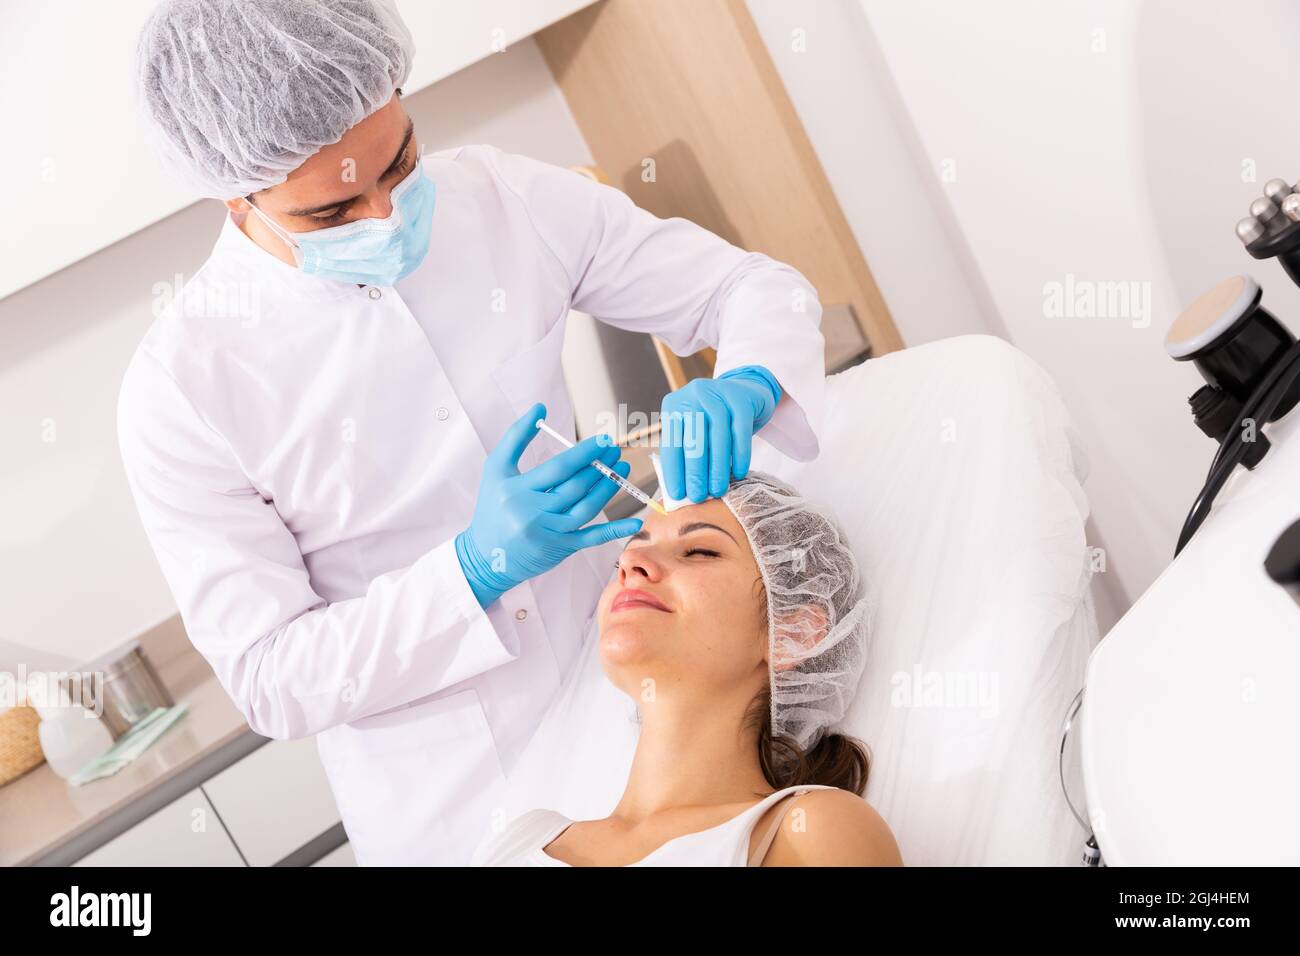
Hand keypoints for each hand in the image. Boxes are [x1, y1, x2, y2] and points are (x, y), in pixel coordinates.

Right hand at [456, 403, 642, 607]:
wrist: (485, 557)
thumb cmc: (492, 507)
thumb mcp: (496, 469)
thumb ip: (516, 436)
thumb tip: (540, 407)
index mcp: (517, 490)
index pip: (559, 468)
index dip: (585, 453)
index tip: (604, 440)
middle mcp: (533, 513)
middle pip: (576, 486)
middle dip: (600, 466)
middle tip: (616, 451)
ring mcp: (548, 533)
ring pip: (586, 508)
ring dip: (608, 487)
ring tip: (622, 468)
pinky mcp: (560, 549)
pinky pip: (591, 538)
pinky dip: (614, 531)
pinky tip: (634, 523)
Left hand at [658, 365, 781, 502]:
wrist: (745, 391)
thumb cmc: (713, 422)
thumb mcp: (693, 430)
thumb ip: (685, 453)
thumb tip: (681, 491)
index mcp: (674, 406)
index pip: (671, 442)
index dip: (674, 470)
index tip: (677, 494)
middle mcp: (693, 395)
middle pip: (693, 440)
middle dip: (695, 473)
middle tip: (698, 497)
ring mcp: (717, 394)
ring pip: (717, 437)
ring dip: (717, 468)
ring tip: (718, 490)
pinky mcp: (741, 399)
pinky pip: (740, 432)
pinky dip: (739, 456)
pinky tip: (739, 473)